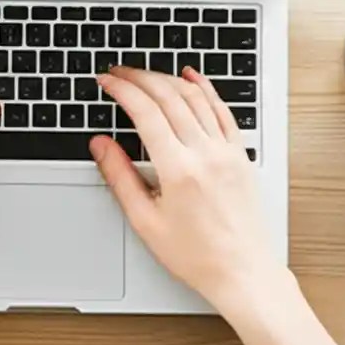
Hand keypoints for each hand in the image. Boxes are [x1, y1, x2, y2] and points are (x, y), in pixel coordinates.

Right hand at [90, 66, 277, 305]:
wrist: (243, 272)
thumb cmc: (197, 255)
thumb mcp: (145, 221)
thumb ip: (120, 177)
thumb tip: (100, 145)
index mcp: (178, 170)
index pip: (145, 112)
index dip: (122, 90)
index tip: (107, 81)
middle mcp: (205, 154)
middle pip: (169, 97)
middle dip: (139, 77)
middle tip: (119, 72)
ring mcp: (227, 152)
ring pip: (196, 97)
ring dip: (167, 78)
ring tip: (146, 73)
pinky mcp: (240, 155)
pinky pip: (222, 110)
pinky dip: (205, 88)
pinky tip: (192, 77)